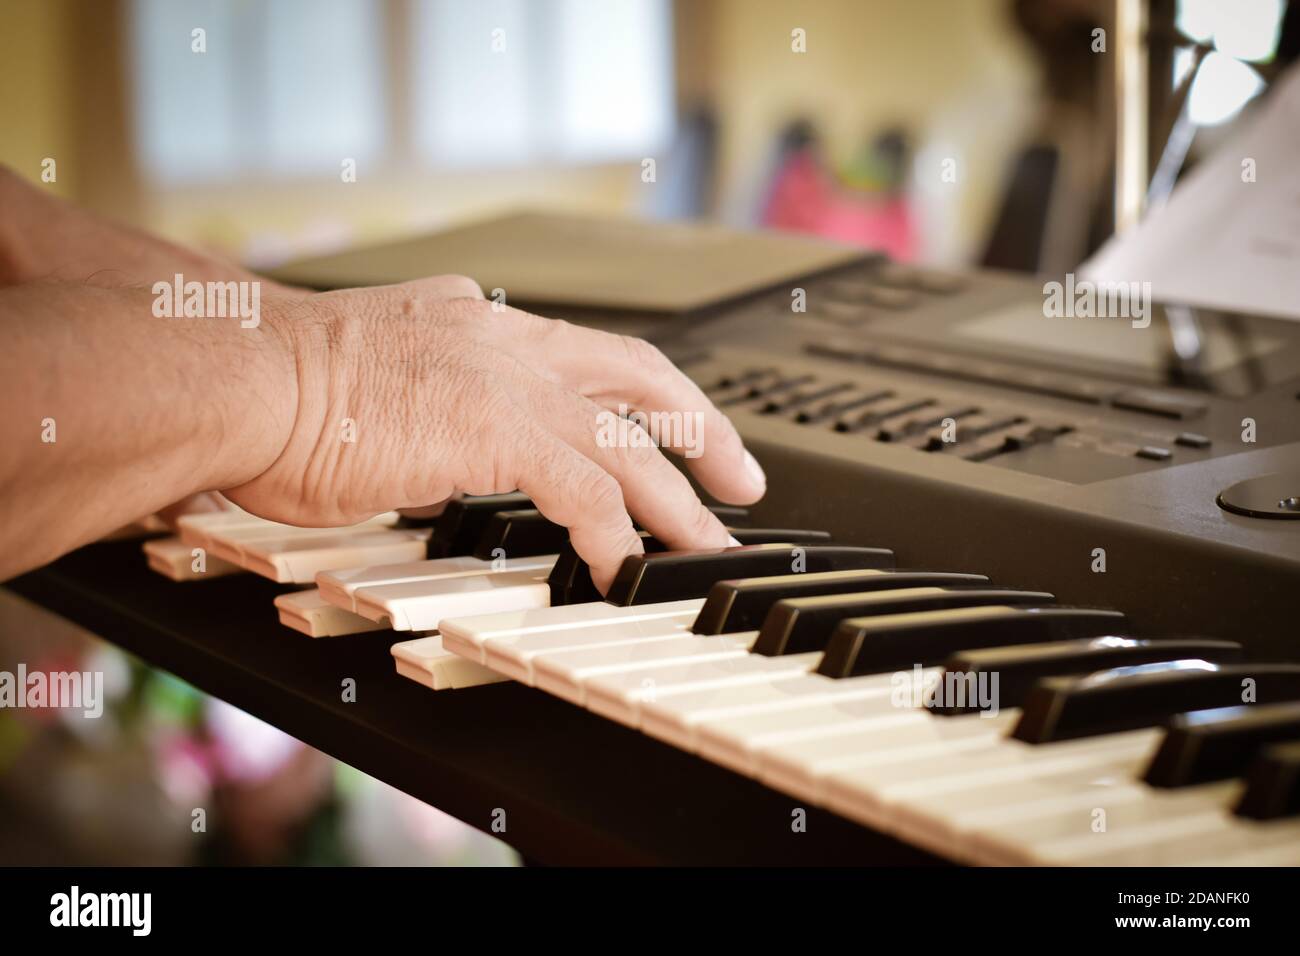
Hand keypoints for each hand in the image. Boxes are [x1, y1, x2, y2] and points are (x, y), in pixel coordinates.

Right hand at [224, 276, 765, 590]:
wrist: (235, 374)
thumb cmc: (273, 390)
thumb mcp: (373, 387)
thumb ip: (425, 412)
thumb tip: (435, 455)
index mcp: (477, 326)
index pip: (589, 354)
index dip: (644, 394)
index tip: (674, 428)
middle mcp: (505, 340)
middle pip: (639, 376)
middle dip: (701, 429)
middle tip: (741, 478)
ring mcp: (506, 379)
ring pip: (628, 441)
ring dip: (677, 498)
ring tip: (709, 543)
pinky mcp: (497, 428)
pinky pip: (586, 487)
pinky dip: (616, 530)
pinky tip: (627, 565)